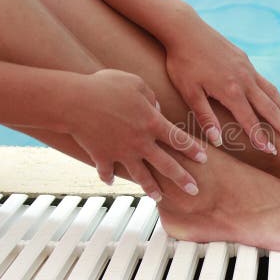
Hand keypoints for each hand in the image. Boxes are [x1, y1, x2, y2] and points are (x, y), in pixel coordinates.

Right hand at [66, 69, 205, 200]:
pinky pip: (108, 171)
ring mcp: (121, 152)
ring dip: (151, 188)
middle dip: (182, 179)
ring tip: (159, 197)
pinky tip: (111, 180)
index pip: (179, 139)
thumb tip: (157, 109)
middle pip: (167, 165)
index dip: (193, 149)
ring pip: (141, 175)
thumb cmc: (106, 86)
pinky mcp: (102, 157)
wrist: (75, 102)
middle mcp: (140, 142)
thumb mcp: (135, 82)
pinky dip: (108, 176)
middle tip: (194, 191)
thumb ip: (151, 96)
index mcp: (151, 122)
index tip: (204, 159)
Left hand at [164, 13, 279, 153]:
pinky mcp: (245, 60)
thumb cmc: (183, 62)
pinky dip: (275, 93)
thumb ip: (204, 116)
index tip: (272, 151)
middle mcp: (245, 80)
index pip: (250, 120)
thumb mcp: (189, 91)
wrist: (186, 29)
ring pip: (271, 93)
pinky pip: (264, 81)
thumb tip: (217, 140)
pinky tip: (278, 99)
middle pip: (269, 108)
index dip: (261, 137)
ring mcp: (247, 69)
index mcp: (231, 91)